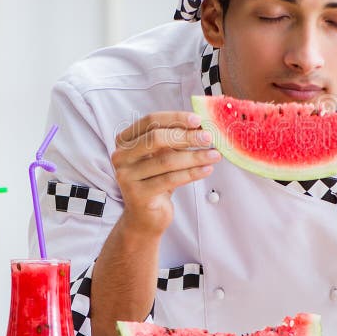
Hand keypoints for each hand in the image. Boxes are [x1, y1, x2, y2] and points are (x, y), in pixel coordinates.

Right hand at [112, 111, 220, 236]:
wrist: (145, 217)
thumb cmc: (157, 181)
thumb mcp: (163, 156)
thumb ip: (174, 139)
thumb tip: (201, 125)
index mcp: (125, 141)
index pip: (150, 121)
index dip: (175, 118)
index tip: (198, 119)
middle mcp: (121, 156)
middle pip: (156, 138)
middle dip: (186, 136)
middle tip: (208, 137)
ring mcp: (127, 176)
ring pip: (166, 161)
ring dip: (194, 156)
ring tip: (215, 154)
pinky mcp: (138, 195)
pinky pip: (170, 180)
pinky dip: (192, 173)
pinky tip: (207, 169)